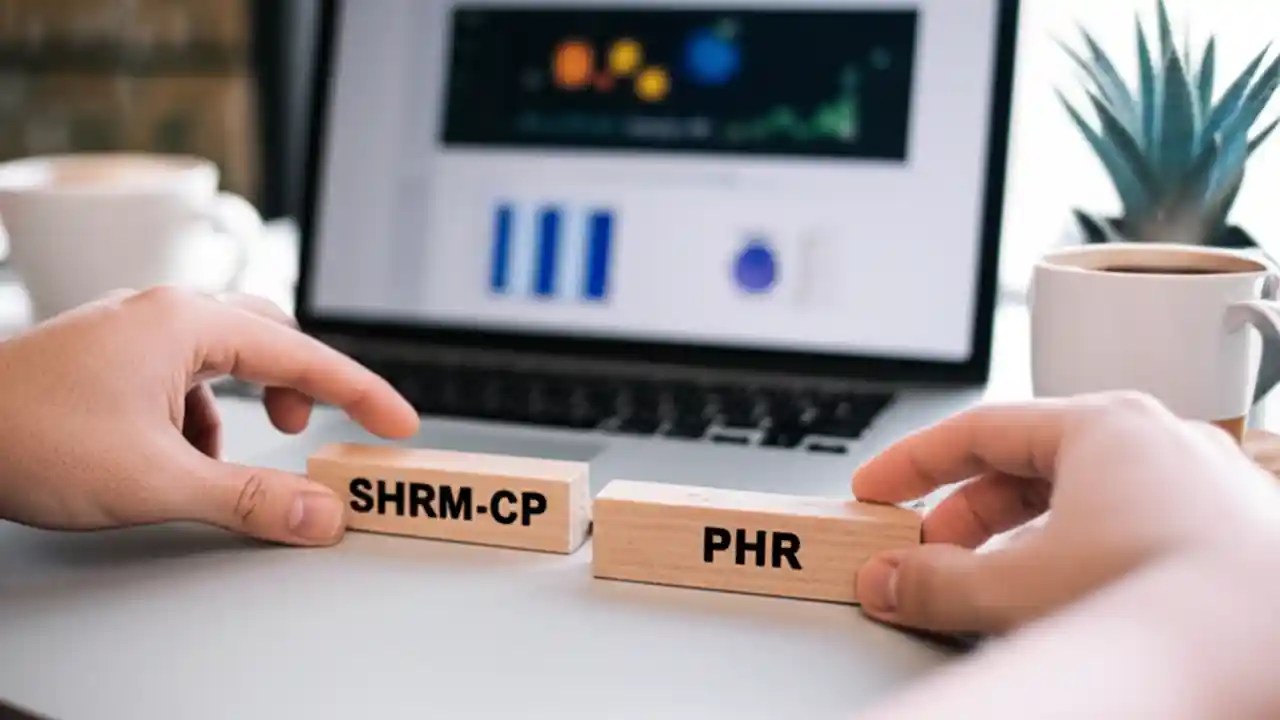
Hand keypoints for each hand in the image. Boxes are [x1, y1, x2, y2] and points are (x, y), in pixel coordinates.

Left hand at [0, 287, 418, 545]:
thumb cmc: (27, 435)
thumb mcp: (157, 478)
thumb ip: (251, 496)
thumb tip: (320, 511)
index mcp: (186, 322)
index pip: (303, 354)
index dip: (361, 392)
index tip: (398, 423)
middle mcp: (162, 313)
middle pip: (268, 336)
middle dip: (304, 386)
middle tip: (326, 430)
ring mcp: (131, 331)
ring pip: (221, 356)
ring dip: (246, 405)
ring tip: (236, 458)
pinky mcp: (108, 356)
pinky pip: (181, 375)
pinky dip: (201, 414)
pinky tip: (179, 456)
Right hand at [852, 392, 1279, 633]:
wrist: (1269, 652)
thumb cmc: (1169, 601)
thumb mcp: (1019, 589)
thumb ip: (936, 583)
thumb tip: (888, 580)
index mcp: (1104, 426)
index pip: (979, 428)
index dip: (912, 463)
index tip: (875, 490)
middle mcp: (1158, 442)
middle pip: (1029, 463)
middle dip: (965, 513)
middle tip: (925, 553)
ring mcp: (1200, 485)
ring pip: (1083, 498)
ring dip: (1021, 540)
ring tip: (991, 586)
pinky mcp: (1226, 533)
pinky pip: (1130, 527)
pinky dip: (1078, 555)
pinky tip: (1065, 600)